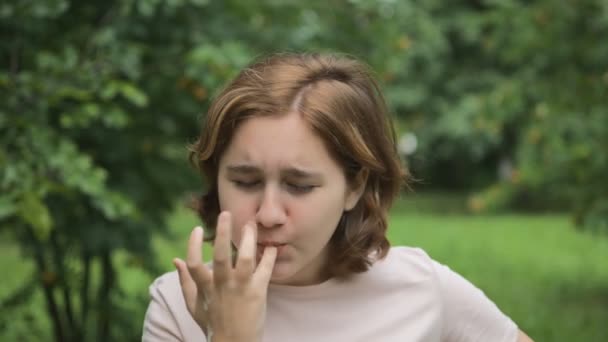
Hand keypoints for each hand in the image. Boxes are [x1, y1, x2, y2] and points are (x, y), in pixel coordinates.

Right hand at [173, 211, 276, 341]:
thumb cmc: (212, 324)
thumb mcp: (194, 304)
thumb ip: (185, 282)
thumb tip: (175, 260)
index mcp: (205, 288)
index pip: (193, 264)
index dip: (192, 245)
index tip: (196, 228)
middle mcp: (222, 286)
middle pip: (219, 257)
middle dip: (222, 234)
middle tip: (226, 214)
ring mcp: (240, 289)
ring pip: (244, 260)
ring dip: (248, 241)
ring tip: (251, 225)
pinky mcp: (257, 293)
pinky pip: (265, 271)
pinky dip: (269, 257)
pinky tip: (271, 247)